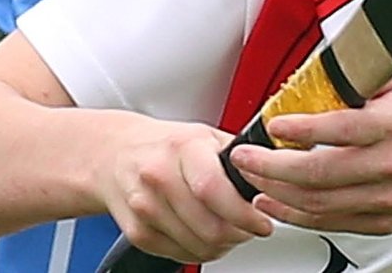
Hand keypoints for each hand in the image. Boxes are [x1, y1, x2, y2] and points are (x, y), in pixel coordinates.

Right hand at [94, 118, 274, 262]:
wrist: (114, 154)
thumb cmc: (166, 145)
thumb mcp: (205, 136)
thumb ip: (239, 156)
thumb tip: (277, 174)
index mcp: (183, 147)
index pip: (213, 188)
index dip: (244, 213)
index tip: (263, 221)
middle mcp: (159, 176)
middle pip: (209, 225)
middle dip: (241, 233)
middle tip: (253, 227)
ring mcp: (145, 206)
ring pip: (198, 245)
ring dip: (225, 245)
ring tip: (232, 229)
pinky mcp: (137, 232)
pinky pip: (181, 255)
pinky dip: (202, 251)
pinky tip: (207, 234)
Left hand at [228, 79, 391, 234]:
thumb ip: (361, 80)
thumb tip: (318, 68)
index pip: (342, 128)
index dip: (302, 129)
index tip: (273, 125)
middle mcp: (390, 163)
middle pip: (320, 172)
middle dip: (272, 166)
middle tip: (245, 157)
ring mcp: (384, 197)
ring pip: (318, 202)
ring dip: (277, 192)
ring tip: (253, 178)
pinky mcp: (379, 222)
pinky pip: (328, 223)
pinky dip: (294, 215)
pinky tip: (274, 202)